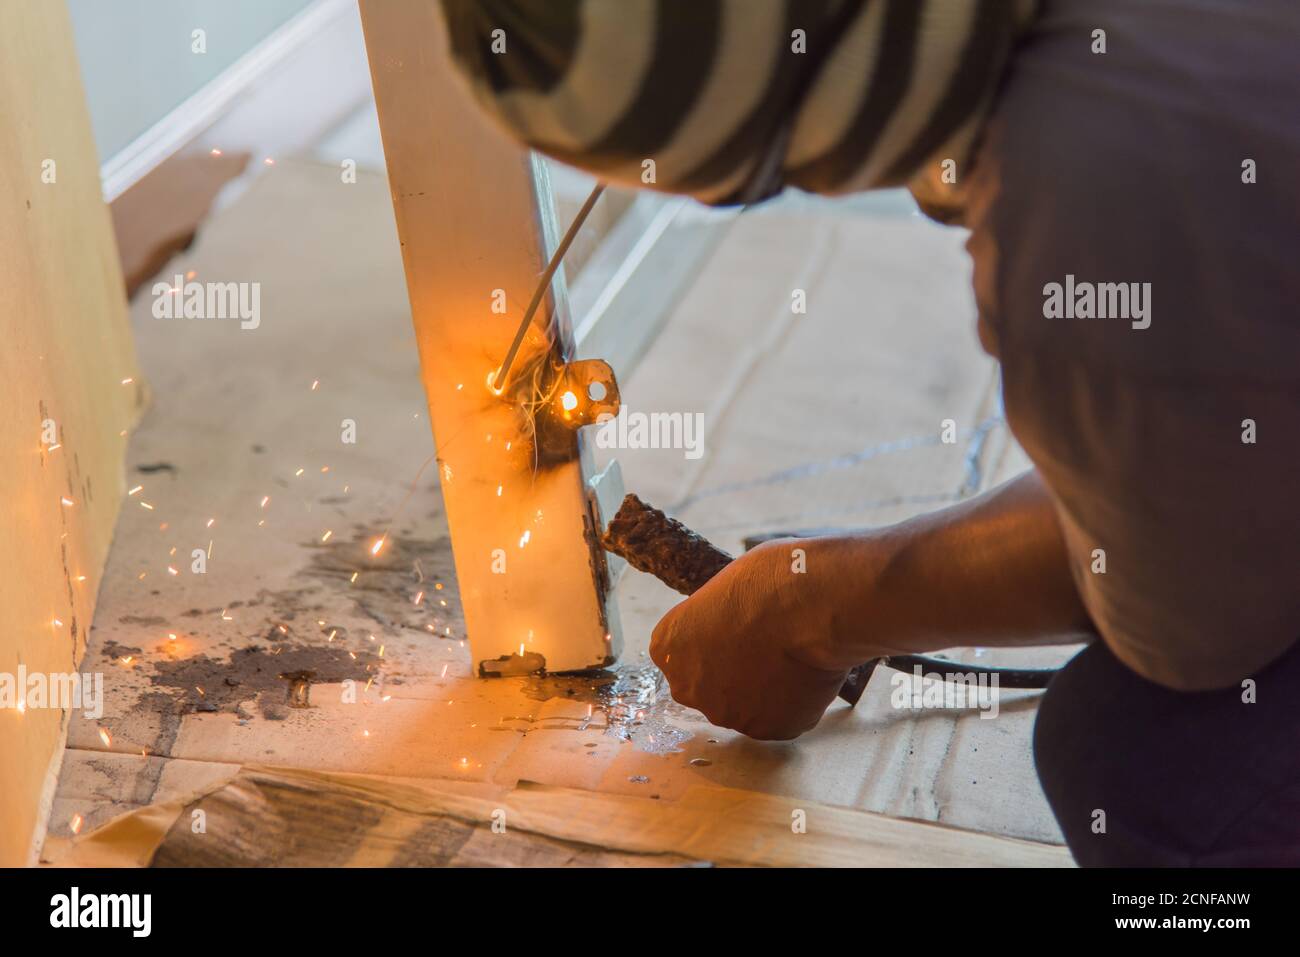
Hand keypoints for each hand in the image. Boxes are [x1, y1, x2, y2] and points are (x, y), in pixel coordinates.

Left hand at [649, 538, 856, 740]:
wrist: (809, 608)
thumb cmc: (767, 582)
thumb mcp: (722, 587)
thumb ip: (714, 619)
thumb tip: (730, 625)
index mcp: (668, 648)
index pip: (683, 653)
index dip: (713, 640)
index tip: (736, 626)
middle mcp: (690, 688)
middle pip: (709, 685)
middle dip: (732, 671)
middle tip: (764, 645)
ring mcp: (729, 715)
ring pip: (745, 705)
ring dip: (763, 688)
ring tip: (791, 656)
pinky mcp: (770, 729)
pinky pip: (780, 717)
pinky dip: (793, 701)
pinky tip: (805, 673)